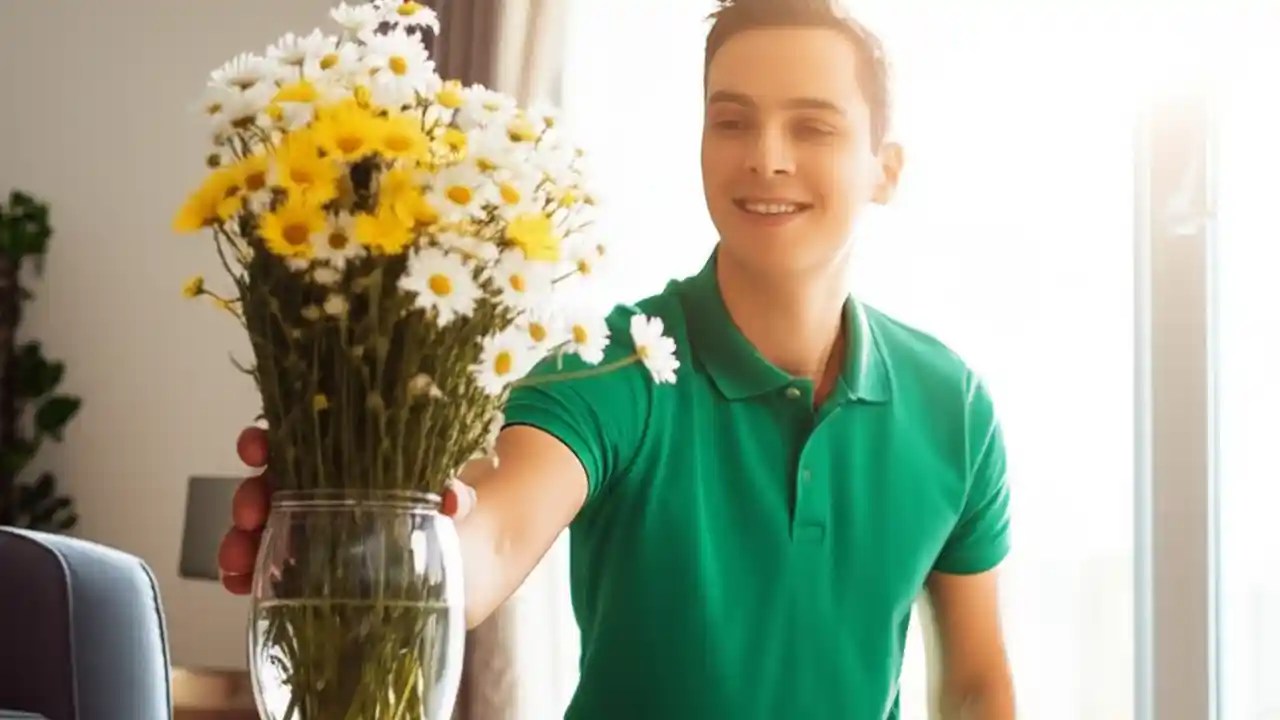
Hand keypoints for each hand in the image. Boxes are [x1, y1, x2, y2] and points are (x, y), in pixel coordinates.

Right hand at [216, 425, 476, 594]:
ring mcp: (307, 535)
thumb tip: (453, 498)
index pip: (295, 443)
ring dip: (239, 542)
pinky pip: (264, 571)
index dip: (266, 441)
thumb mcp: (449, 502)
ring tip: (238, 562)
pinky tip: (240, 585)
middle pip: (268, 487)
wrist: (458, 574)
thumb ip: (451, 495)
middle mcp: (318, 495)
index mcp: (345, 467)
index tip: (254, 448)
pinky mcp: (304, 575)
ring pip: (258, 531)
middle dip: (249, 498)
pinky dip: (246, 577)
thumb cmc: (443, 522)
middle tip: (250, 516)